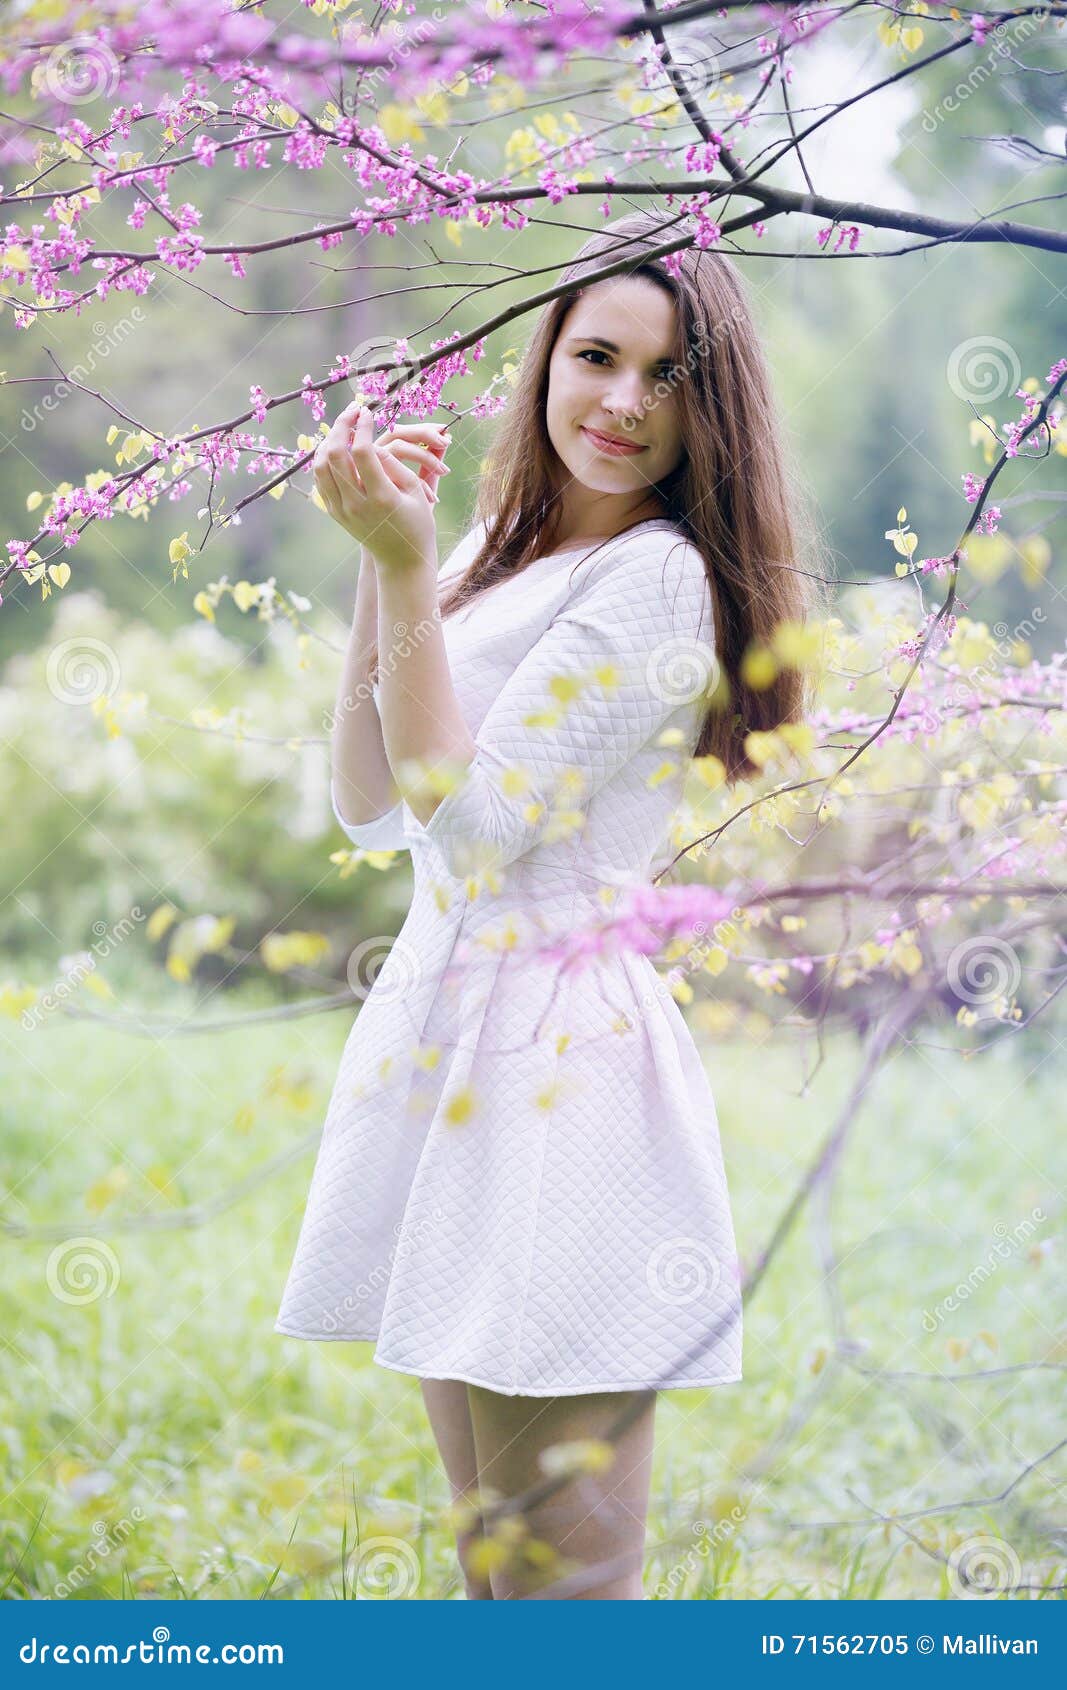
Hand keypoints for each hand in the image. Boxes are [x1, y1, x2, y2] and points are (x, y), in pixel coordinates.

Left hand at [312, 402, 448, 568]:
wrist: (401, 561)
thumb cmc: (417, 524)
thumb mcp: (417, 493)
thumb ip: (395, 465)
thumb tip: (372, 444)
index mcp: (382, 498)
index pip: (363, 452)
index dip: (362, 427)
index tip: (368, 412)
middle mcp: (357, 505)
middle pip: (335, 455)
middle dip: (341, 426)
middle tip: (352, 411)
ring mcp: (342, 511)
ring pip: (321, 467)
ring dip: (328, 441)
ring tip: (343, 428)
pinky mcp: (335, 514)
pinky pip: (320, 481)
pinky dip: (323, 460)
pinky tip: (335, 448)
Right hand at [374, 419, 451, 508]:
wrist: (389, 546)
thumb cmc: (404, 515)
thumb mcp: (419, 486)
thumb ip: (431, 464)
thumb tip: (447, 440)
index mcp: (384, 454)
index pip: (403, 431)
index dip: (425, 429)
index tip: (447, 435)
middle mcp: (373, 458)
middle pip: (397, 432)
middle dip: (424, 433)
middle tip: (446, 442)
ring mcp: (369, 471)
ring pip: (397, 447)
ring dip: (425, 456)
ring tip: (444, 471)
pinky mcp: (372, 486)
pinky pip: (396, 470)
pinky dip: (419, 481)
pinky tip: (433, 498)